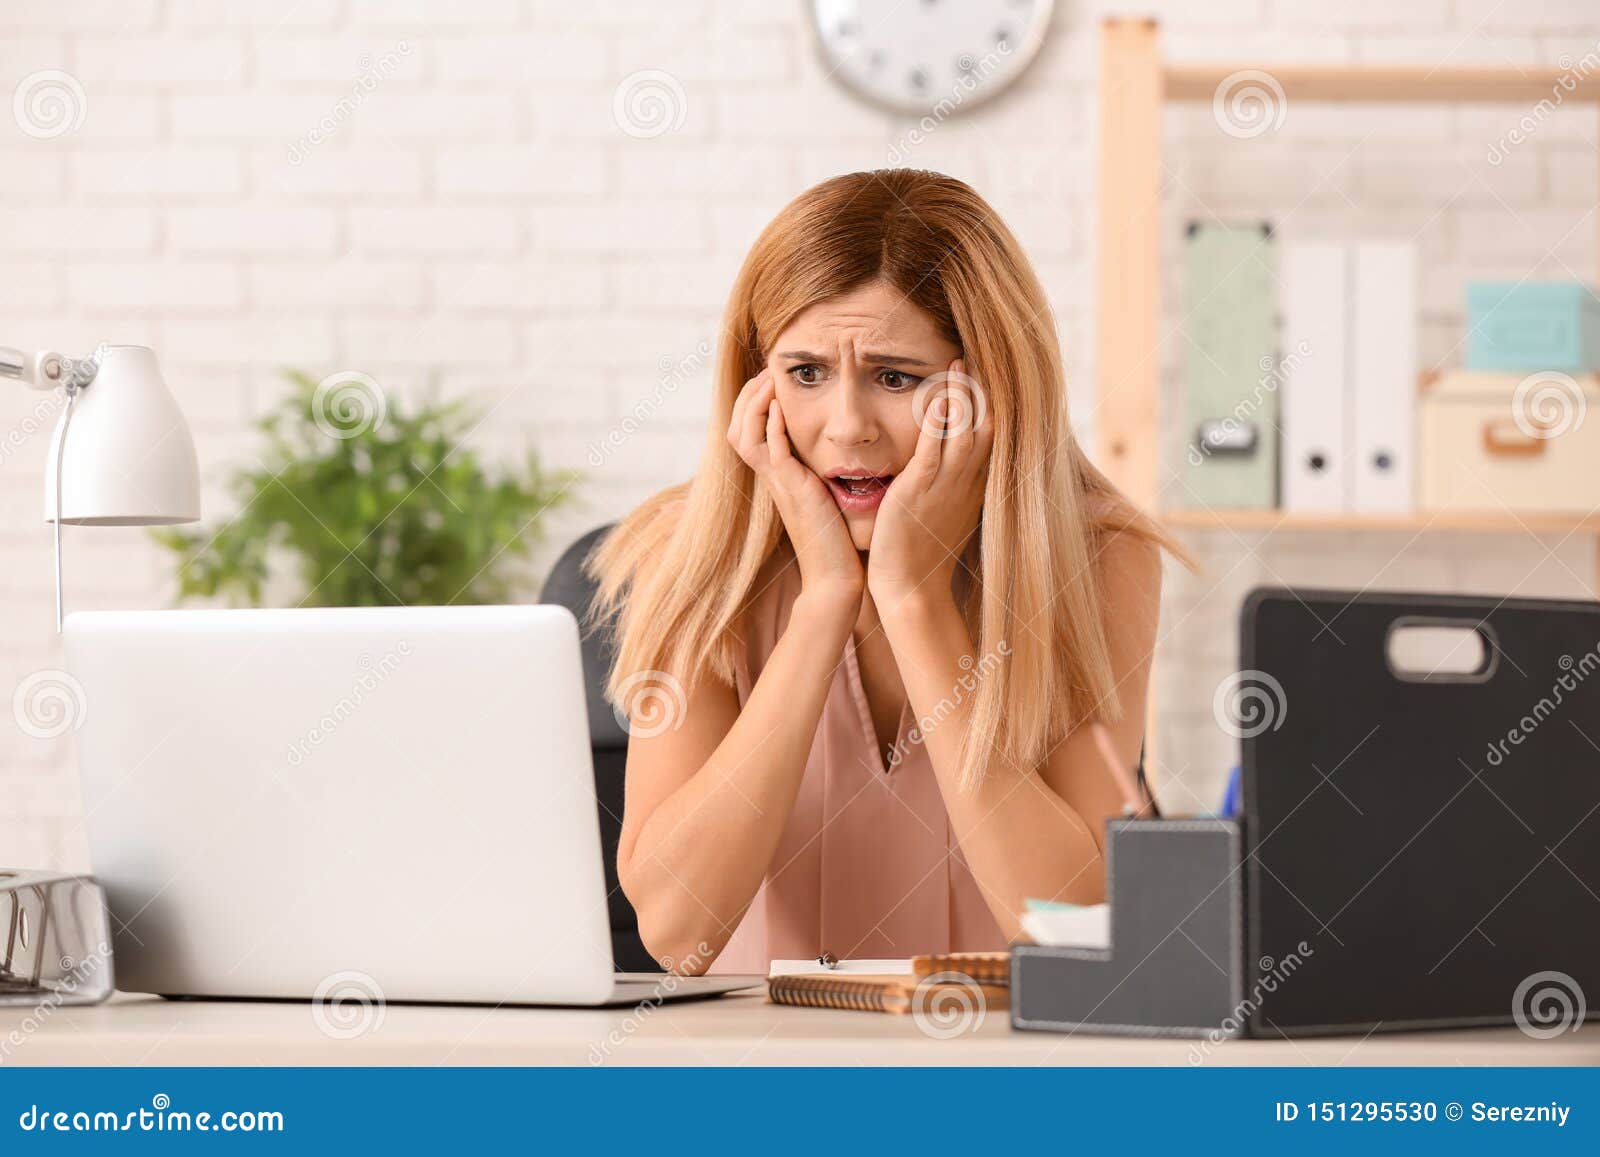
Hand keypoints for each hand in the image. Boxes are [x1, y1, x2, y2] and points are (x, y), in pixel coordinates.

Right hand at [728, 370, 864, 605]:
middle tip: (767, 373)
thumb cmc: (836, 540)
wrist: (836, 576)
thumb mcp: (824, 495)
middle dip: (747, 396)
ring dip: (755, 404)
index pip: (748, 431)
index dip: (754, 403)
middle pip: (736, 428)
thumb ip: (820, 471)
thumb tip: (835, 449)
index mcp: (777, 477)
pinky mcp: (793, 490)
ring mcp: (778, 484)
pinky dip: (772, 425)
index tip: (771, 380)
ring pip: (744, 436)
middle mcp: (771, 478)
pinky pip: (771, 451)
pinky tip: (781, 406)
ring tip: (769, 381)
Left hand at [867, 358, 992, 610]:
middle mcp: (966, 482)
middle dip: (981, 389)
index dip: (989, 403)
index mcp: (974, 486)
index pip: (989, 434)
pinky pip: (933, 452)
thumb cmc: (923, 552)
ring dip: (961, 396)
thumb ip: (953, 484)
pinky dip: (938, 425)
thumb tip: (956, 464)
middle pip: (984, 426)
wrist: (910, 586)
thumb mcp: (946, 512)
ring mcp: (945, 486)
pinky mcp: (919, 492)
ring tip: (958, 363)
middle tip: (976, 354)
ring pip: (962, 433)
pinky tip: (938, 400)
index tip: (984, 374)